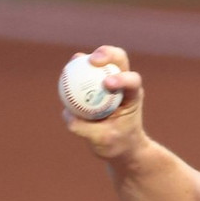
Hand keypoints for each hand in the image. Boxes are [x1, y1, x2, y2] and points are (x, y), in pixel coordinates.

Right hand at [63, 45, 149, 161]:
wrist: (120, 146)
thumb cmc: (117, 145)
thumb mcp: (102, 142)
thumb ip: (85, 128)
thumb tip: (67, 113)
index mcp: (133, 97)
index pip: (133, 81)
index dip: (122, 78)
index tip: (107, 84)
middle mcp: (124, 85)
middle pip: (119, 59)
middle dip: (108, 54)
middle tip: (92, 60)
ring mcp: (111, 81)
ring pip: (102, 62)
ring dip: (88, 58)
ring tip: (75, 60)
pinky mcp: (97, 85)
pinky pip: (86, 74)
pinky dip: (77, 70)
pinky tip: (66, 72)